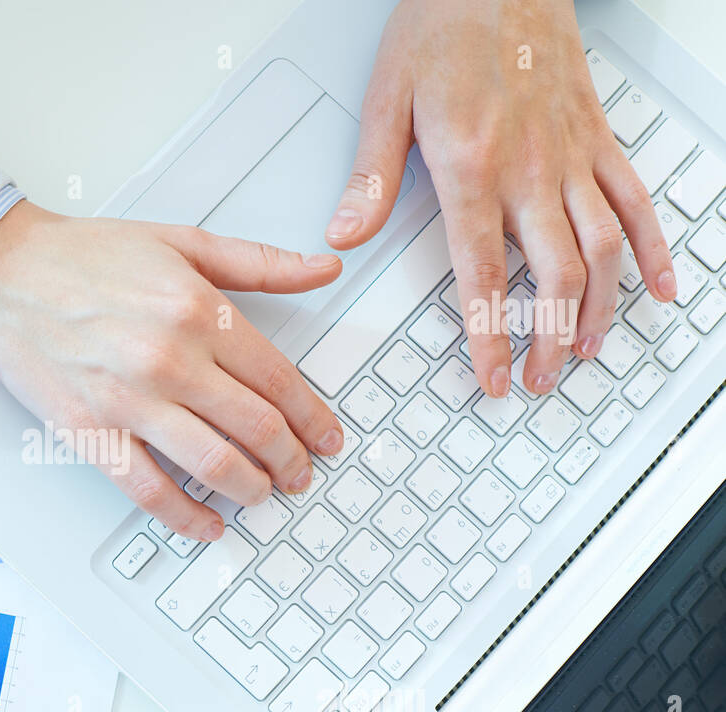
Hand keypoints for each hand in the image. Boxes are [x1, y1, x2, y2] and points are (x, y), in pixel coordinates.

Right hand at [0, 201, 345, 540]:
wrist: (3, 271)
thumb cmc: (84, 256)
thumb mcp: (182, 240)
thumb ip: (258, 262)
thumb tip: (321, 269)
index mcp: (197, 311)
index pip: (277, 379)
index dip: (312, 417)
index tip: (326, 438)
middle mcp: (169, 359)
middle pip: (256, 428)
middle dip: (290, 461)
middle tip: (300, 474)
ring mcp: (128, 400)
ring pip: (213, 465)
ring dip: (251, 490)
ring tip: (262, 496)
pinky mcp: (90, 431)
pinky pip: (147, 489)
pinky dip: (184, 516)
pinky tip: (205, 524)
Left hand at [328, 0, 675, 396]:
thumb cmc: (442, 24)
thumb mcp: (386, 98)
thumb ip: (370, 177)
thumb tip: (345, 235)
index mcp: (472, 167)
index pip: (482, 275)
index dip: (490, 337)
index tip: (493, 378)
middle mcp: (531, 168)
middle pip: (553, 275)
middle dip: (549, 340)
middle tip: (541, 380)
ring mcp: (572, 154)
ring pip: (604, 247)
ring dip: (601, 308)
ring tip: (588, 351)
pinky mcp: (599, 136)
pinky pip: (639, 199)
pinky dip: (656, 247)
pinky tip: (661, 286)